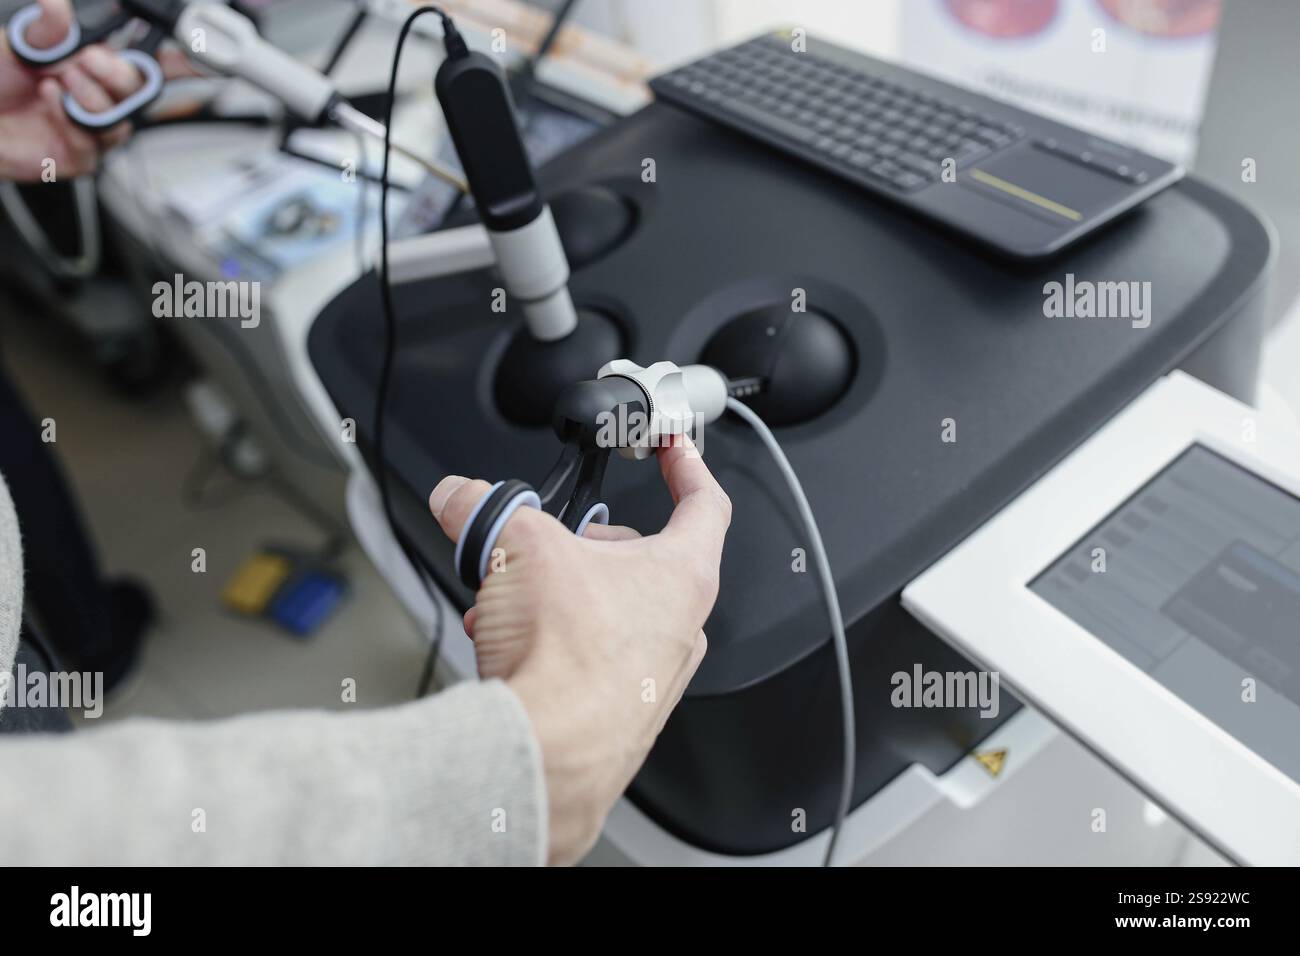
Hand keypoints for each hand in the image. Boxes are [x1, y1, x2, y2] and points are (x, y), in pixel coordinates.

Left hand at [0, 0, 190, 180]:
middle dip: (117, 74)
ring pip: (119, 120)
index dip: (183, 62)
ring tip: (59, 83)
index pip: (149, 63)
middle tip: (88, 61)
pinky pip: (93, 144)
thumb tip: (57, 3)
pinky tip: (50, 102)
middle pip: (140, 92)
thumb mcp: (20, 44)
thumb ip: (49, 27)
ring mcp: (92, 130)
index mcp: (95, 65)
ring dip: (90, 98)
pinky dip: (70, 121)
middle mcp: (99, 98)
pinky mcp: (81, 158)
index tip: (202, 59)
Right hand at [429, 436, 730, 864]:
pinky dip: (550, 645)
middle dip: (586, 545)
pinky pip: (588, 659)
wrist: (548, 752)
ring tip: (511, 603)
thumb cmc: (566, 658)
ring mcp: (654, 674)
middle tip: (547, 543)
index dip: (686, 465)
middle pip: (640, 559)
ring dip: (558, 599)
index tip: (673, 449)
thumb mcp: (516, 546)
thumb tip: (461, 496)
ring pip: (608, 612)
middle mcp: (680, 626)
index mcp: (682, 573)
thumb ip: (485, 508)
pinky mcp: (621, 712)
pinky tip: (509, 648)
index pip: (704, 502)